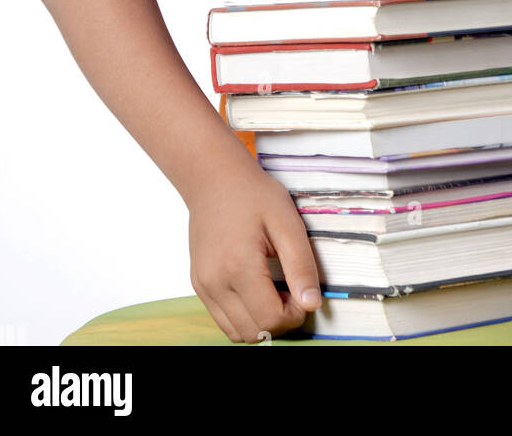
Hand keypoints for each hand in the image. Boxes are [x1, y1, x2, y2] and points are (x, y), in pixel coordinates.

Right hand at [188, 157, 321, 342]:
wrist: (214, 178)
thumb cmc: (252, 193)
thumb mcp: (287, 222)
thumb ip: (301, 266)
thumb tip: (312, 304)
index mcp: (239, 266)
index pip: (271, 320)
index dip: (295, 314)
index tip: (303, 292)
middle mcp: (215, 283)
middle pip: (254, 332)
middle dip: (280, 321)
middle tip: (291, 291)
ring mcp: (203, 286)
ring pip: (237, 332)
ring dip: (261, 323)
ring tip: (274, 291)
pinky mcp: (199, 285)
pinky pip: (223, 320)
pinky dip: (244, 316)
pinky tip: (257, 290)